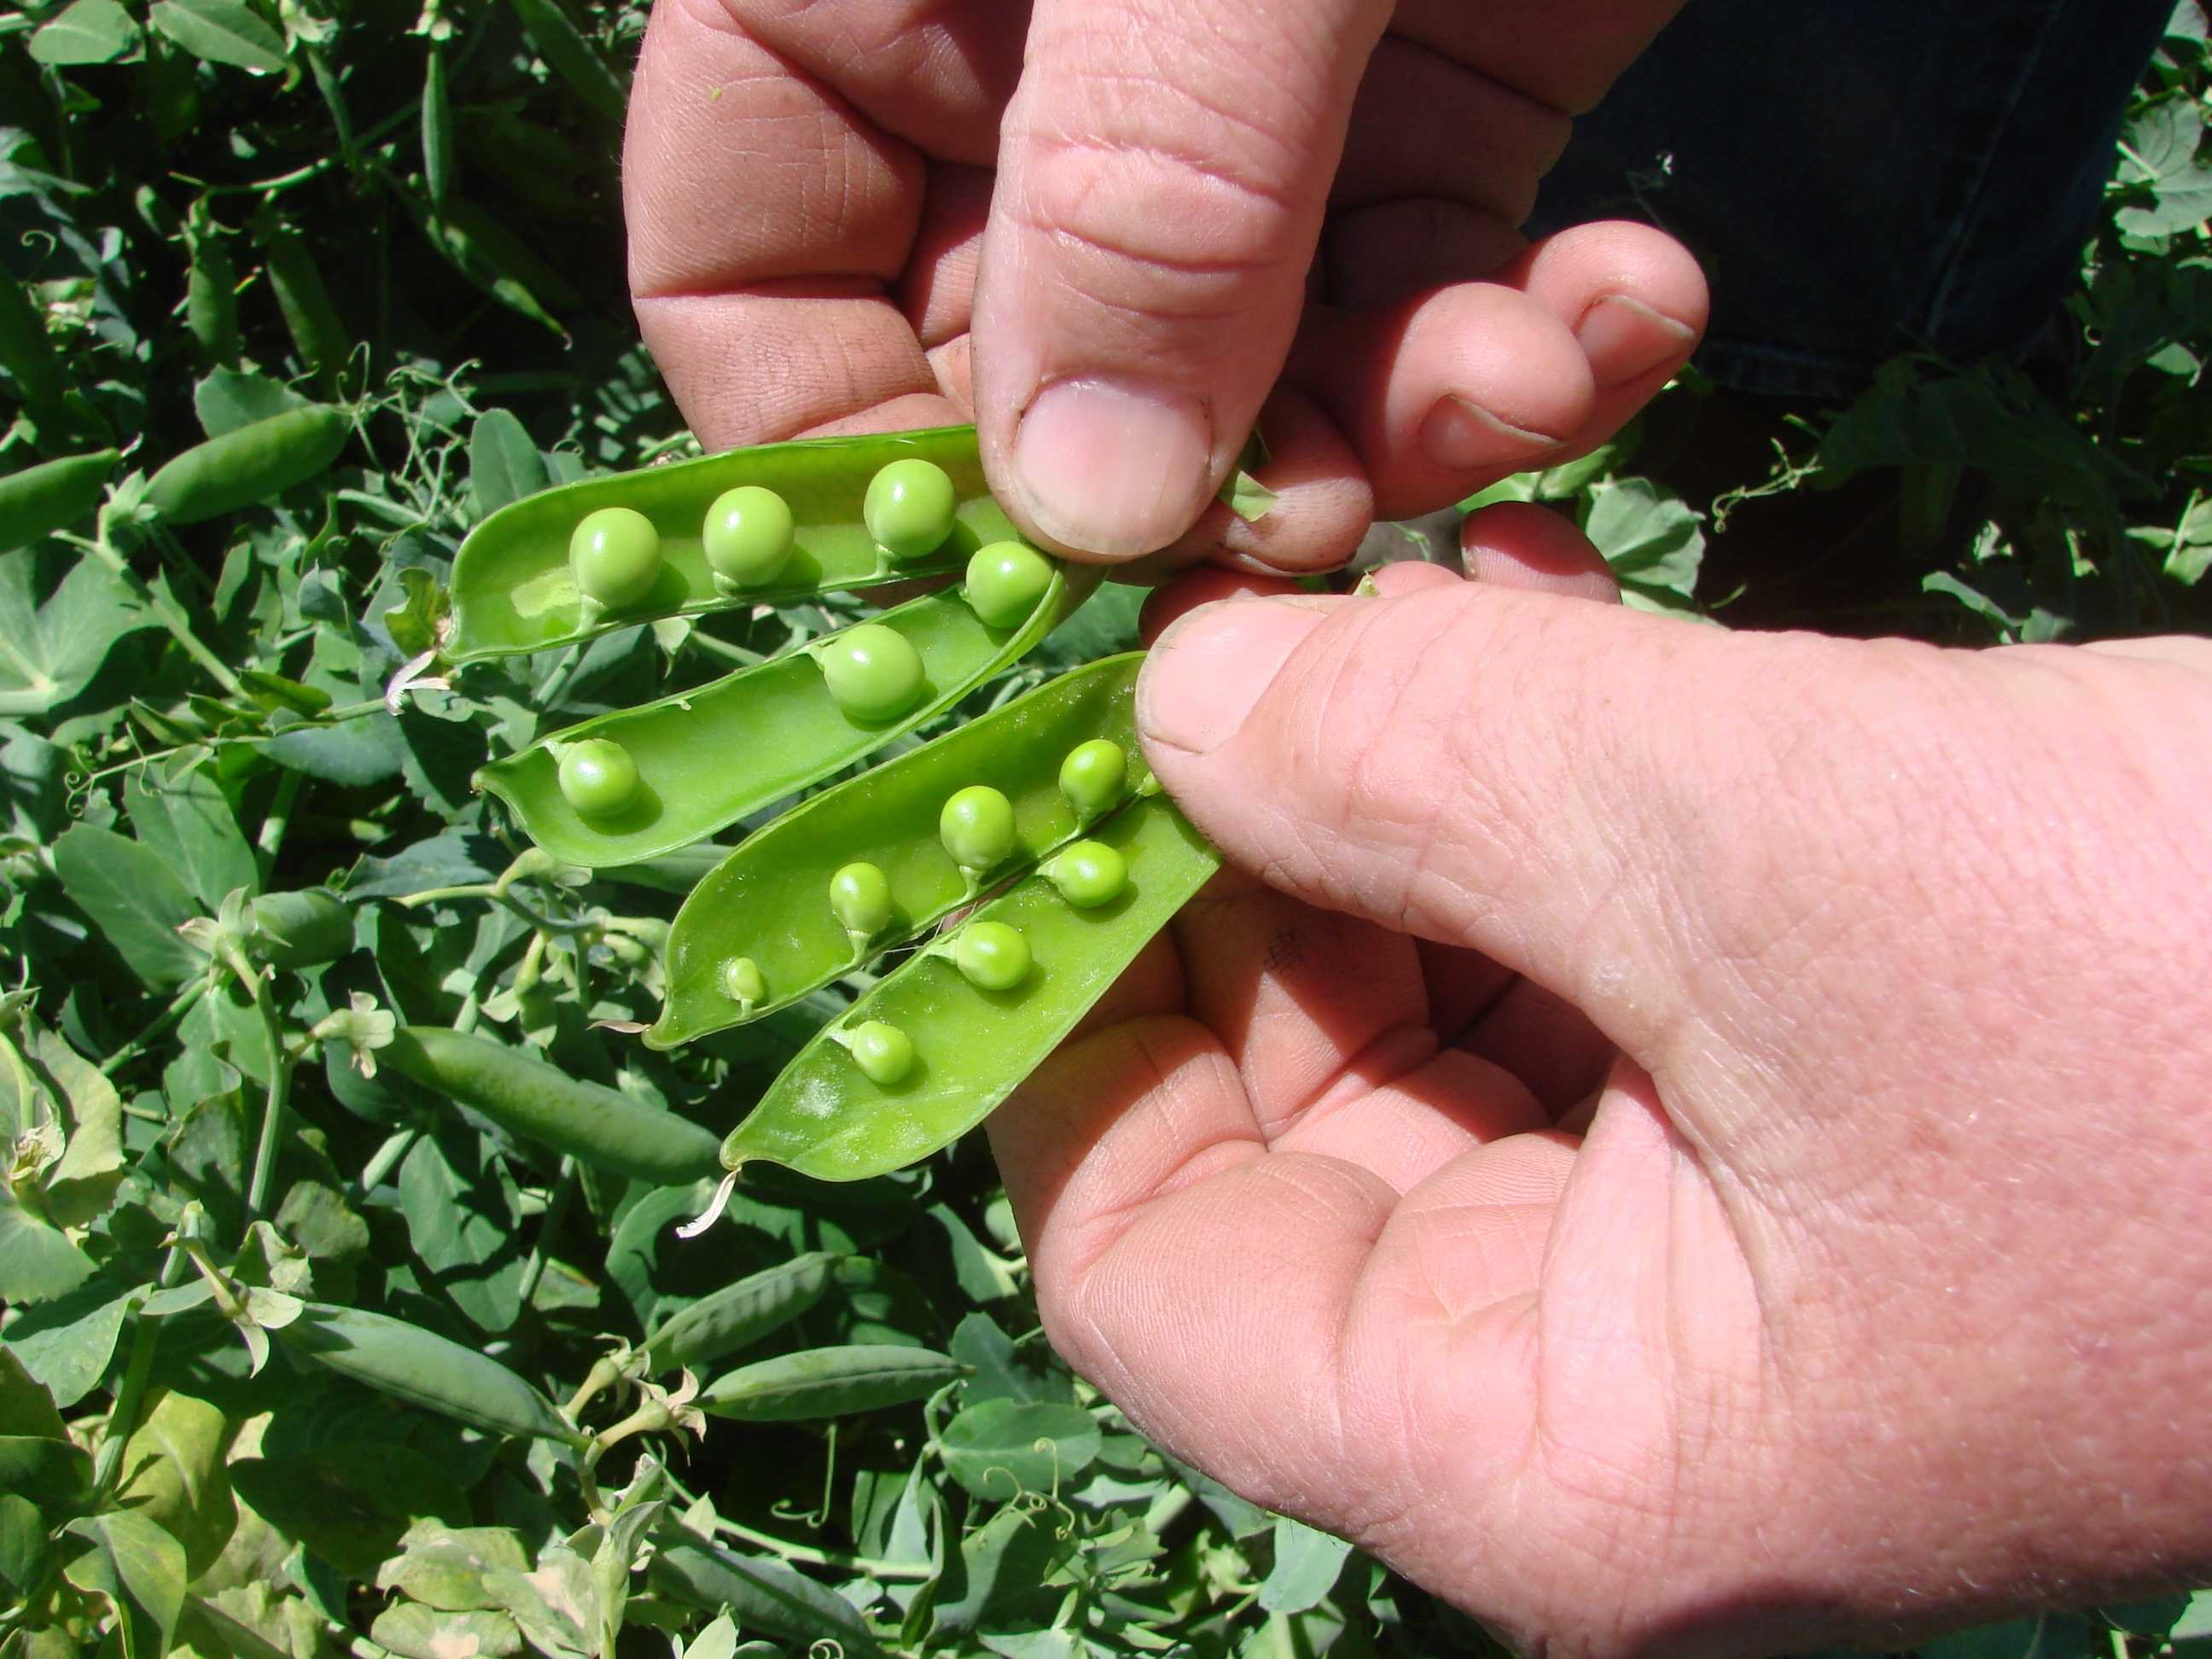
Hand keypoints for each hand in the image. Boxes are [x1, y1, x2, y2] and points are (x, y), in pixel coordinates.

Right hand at [624, 0, 1704, 569]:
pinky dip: (1529, 338)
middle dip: (1192, 473)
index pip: (746, 283)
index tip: (1031, 586)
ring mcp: (1226, 89)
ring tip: (1541, 380)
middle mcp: (1014, 60)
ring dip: (1399, 428)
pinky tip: (1631, 306)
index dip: (860, 463)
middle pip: (1030, 373)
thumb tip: (1087, 512)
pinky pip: (1433, 289)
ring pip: (1256, 369)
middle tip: (1342, 520)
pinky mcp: (1427, 87)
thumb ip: (1141, 192)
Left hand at [985, 512, 2211, 1655]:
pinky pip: (1590, 940)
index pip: (1151, 1274)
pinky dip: (1540, 776)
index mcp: (1557, 1463)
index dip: (1062, 1020)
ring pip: (1437, 996)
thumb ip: (1421, 761)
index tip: (1022, 784)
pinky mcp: (1820, 1091)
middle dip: (1248, 852)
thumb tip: (1179, 695)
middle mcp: (1611, 1382)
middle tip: (1204, 610)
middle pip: (1285, 1108)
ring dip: (1399, 776)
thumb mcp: (1760, 846)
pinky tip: (1524, 594)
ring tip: (1385, 555)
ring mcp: (1721, 1236)